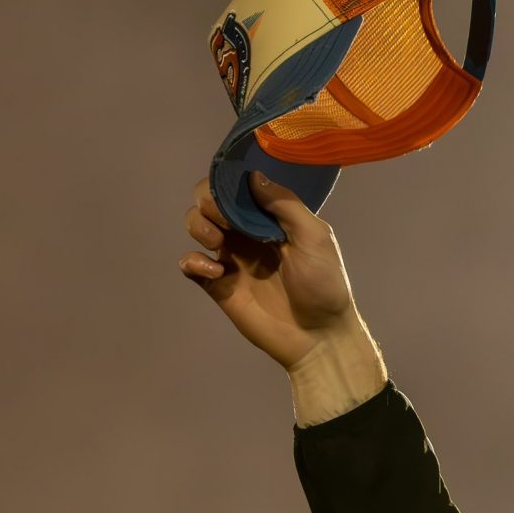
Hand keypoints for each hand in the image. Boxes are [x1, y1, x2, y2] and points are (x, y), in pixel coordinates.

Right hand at [180, 174, 366, 370]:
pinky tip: (216, 270)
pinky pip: (190, 264)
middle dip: (209, 201)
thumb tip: (253, 176)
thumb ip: (285, 205)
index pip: (239, 186)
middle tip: (224, 220)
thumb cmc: (324, 285)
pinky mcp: (218, 284)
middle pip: (210, 200)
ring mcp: (232, 257)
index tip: (232, 191)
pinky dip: (193, 261)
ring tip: (218, 242)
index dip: (229, 181)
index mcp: (271, 217)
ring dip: (198, 225)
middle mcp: (248, 232)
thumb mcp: (314, 237)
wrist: (318, 336)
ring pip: (196, 225)